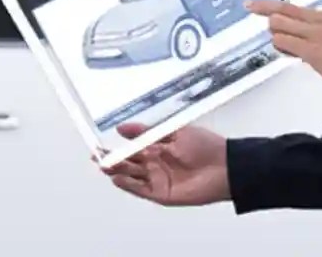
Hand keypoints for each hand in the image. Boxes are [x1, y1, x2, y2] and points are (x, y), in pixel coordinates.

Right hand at [99, 123, 231, 206]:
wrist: (224, 167)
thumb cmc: (206, 146)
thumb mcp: (174, 132)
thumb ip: (147, 132)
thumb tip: (122, 127)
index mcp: (160, 148)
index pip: (132, 149)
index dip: (116, 148)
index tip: (99, 145)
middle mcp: (157, 164)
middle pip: (128, 163)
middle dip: (112, 160)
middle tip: (97, 155)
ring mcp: (158, 179)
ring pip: (131, 176)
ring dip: (117, 171)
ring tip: (104, 165)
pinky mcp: (161, 193)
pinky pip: (140, 190)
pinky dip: (128, 185)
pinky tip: (118, 178)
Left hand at [246, 0, 321, 103]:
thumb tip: (308, 50)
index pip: (296, 9)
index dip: (273, 6)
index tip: (256, 5)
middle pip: (284, 12)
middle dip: (268, 17)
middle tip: (255, 15)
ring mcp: (317, 35)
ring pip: (281, 25)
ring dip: (275, 35)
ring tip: (280, 44)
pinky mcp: (314, 52)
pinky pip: (287, 43)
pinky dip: (280, 45)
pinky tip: (281, 48)